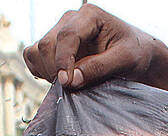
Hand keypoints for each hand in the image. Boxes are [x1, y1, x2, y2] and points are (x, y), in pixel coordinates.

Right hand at [23, 3, 167, 95]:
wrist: (135, 54)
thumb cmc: (134, 53)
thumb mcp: (125, 60)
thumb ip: (99, 68)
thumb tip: (72, 80)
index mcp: (89, 15)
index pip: (66, 36)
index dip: (63, 61)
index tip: (66, 83)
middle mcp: (70, 19)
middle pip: (47, 44)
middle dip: (55, 70)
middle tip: (72, 87)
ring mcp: (59, 30)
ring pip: (36, 51)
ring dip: (47, 71)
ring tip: (69, 82)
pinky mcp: (53, 44)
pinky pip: (32, 56)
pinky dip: (39, 70)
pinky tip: (59, 78)